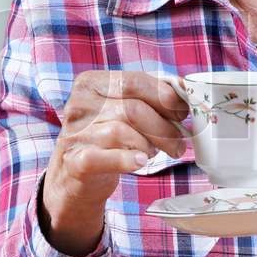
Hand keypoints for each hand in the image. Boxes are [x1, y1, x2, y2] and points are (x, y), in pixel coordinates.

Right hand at [41, 71, 187, 251]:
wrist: (75, 174)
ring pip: (122, 132)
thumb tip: (182, 89)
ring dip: (149, 145)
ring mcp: (75, 133)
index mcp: (91, 83)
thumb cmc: (107, 137)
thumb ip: (148, 96)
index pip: (134, 82)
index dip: (164, 97)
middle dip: (164, 127)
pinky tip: (140, 161)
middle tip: (178, 142)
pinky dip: (126, 159)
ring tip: (156, 153)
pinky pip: (103, 158)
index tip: (182, 112)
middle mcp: (79, 105)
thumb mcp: (122, 109)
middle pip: (133, 109)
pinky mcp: (74, 161)